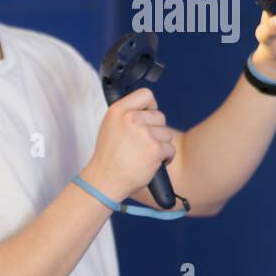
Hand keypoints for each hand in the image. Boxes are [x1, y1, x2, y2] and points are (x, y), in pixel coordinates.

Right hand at [82, 86, 175, 202]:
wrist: (105, 180)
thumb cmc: (108, 157)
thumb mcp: (109, 127)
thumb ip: (126, 114)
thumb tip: (147, 108)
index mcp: (117, 111)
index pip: (145, 94)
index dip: (150, 106)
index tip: (146, 116)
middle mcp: (130, 119)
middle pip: (160, 116)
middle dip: (155, 130)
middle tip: (141, 143)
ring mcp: (144, 134)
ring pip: (166, 133)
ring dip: (160, 145)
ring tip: (144, 154)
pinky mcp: (155, 149)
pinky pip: (170, 149)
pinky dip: (165, 158)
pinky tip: (151, 162)